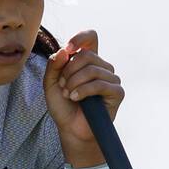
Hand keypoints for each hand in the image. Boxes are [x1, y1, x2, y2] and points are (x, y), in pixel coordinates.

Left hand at [43, 29, 123, 166]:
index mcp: (88, 62)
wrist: (71, 130)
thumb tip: (64, 50)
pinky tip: (76, 98)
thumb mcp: (51, 83)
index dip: (80, 38)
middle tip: (63, 86)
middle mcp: (102, 67)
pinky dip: (84, 90)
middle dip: (69, 71)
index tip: (68, 49)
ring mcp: (111, 79)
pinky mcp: (117, 92)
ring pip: (92, 69)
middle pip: (86, 55)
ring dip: (74, 82)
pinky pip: (100, 83)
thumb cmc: (63, 107)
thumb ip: (54, 65)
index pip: (91, 38)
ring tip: (68, 95)